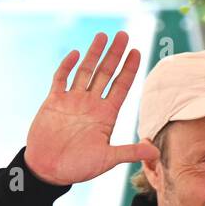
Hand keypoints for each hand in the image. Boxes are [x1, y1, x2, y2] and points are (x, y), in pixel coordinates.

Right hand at [24, 30, 158, 186]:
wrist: (48, 170)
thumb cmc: (78, 167)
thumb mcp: (107, 159)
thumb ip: (130, 152)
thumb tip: (156, 152)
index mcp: (105, 116)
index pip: (121, 87)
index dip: (129, 69)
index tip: (136, 52)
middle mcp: (91, 104)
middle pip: (105, 74)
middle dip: (114, 54)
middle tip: (123, 34)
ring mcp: (72, 101)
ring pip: (85, 71)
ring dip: (93, 54)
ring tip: (103, 35)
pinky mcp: (54, 101)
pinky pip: (61, 79)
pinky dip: (66, 66)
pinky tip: (74, 53)